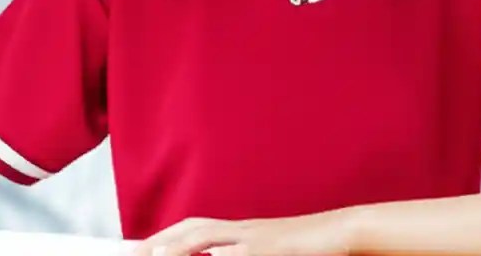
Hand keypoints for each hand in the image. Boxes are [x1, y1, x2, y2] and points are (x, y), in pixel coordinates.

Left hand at [136, 209, 360, 255]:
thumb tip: (217, 255)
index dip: (165, 236)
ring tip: (157, 255)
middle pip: (195, 228)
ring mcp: (259, 237)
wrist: (342, 233)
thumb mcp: (267, 251)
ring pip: (212, 236)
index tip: (139, 248)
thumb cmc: (305, 247)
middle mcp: (244, 229)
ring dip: (182, 244)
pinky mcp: (275, 247)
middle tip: (137, 252)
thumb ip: (239, 254)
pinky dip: (226, 254)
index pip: (195, 229)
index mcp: (241, 231)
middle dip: (163, 239)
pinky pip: (244, 251)